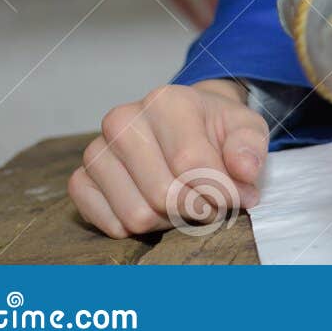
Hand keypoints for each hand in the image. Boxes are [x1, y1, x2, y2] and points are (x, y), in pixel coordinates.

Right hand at [68, 79, 267, 238]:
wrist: (186, 127)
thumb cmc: (215, 131)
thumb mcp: (245, 129)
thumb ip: (250, 147)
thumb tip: (243, 170)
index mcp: (166, 101)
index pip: (191, 164)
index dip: (220, 192)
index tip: (238, 197)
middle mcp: (123, 120)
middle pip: (162, 194)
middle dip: (196, 209)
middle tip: (210, 202)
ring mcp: (96, 150)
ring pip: (136, 215)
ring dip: (169, 221)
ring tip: (184, 202)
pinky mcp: (81, 179)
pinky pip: (108, 223)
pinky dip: (138, 229)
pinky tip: (155, 207)